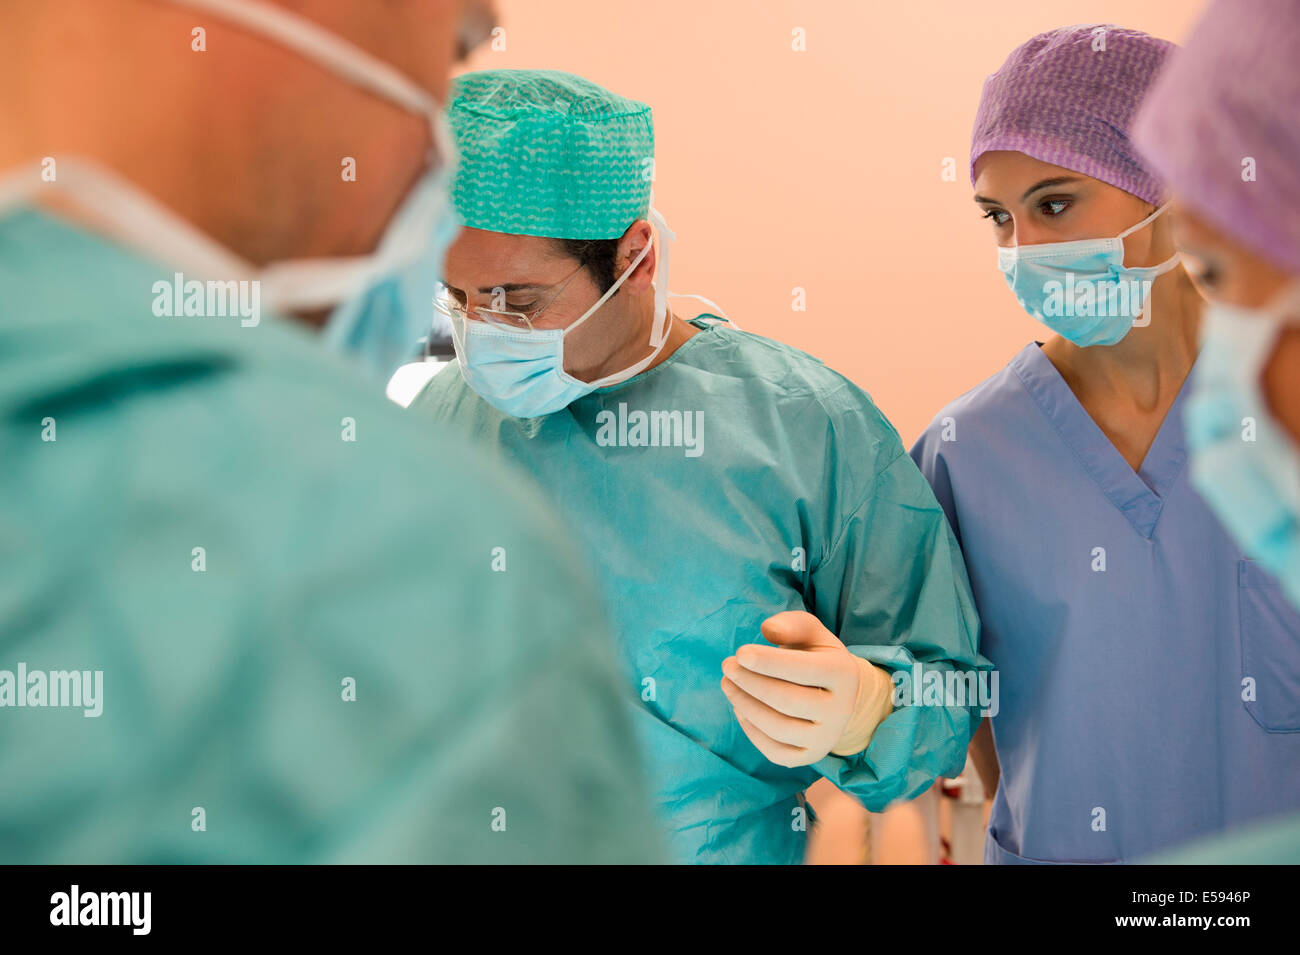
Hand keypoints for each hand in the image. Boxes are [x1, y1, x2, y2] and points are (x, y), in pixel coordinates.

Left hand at [720, 611, 867, 767]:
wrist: (834, 693)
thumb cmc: (814, 656)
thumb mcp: (810, 632)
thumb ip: (791, 625)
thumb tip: (768, 630)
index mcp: (844, 674)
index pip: (804, 670)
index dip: (769, 662)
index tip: (740, 653)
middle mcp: (841, 710)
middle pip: (788, 701)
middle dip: (750, 683)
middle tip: (727, 666)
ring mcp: (827, 738)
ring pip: (779, 728)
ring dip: (745, 704)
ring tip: (727, 684)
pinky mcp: (810, 756)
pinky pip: (775, 751)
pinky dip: (751, 731)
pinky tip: (740, 708)